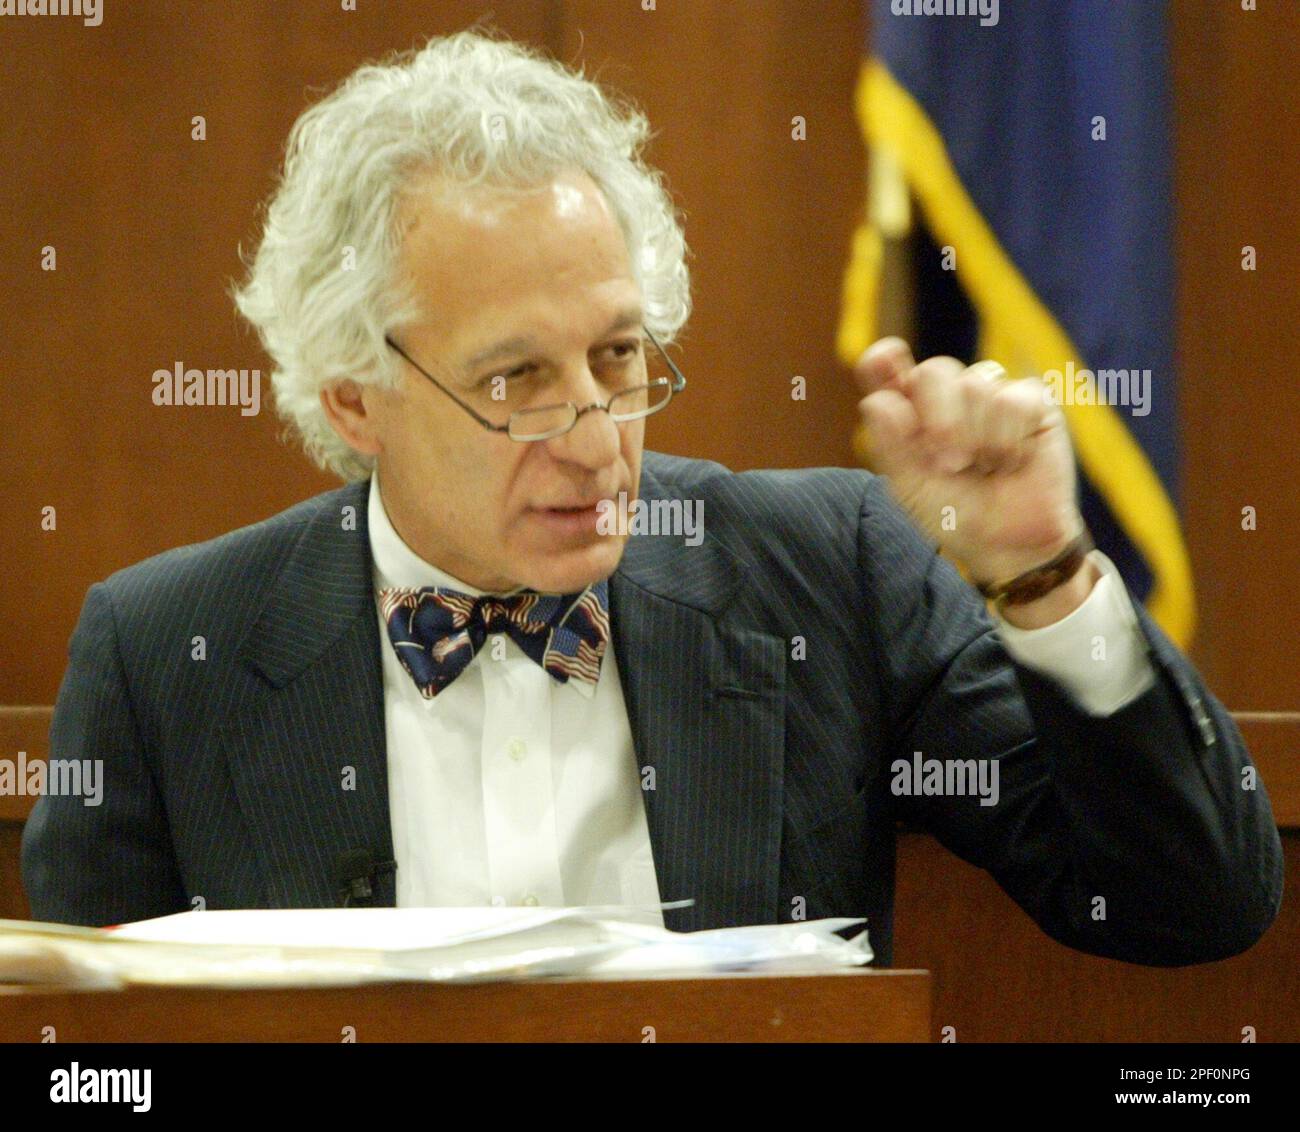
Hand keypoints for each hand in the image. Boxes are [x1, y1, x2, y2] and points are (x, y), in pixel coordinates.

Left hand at [854, 337, 1084, 587]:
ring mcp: (990, 393)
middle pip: (934, 371)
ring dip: (978, 439)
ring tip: (985, 469)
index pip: (886, 369)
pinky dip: (1008, 439)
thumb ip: (889, 445)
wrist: (1008, 544)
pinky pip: (1012, 399)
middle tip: (950, 465)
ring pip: (975, 384)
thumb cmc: (954, 515)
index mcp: (909, 412)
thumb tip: (876, 400)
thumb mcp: (910, 488)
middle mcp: (947, 396)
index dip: (882, 360)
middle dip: (941, 421)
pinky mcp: (1032, 401)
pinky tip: (1012, 462)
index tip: (884, 358)